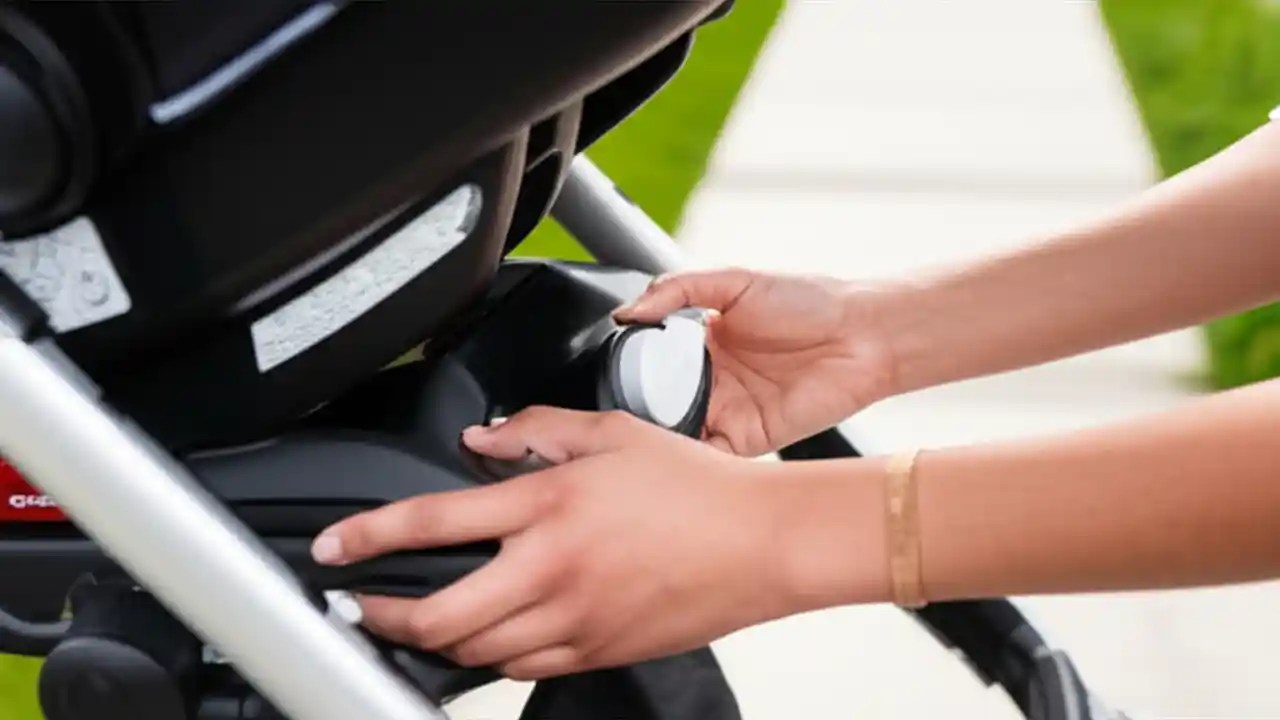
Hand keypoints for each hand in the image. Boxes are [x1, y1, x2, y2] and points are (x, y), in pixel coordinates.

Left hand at [311, 408, 845, 678]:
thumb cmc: (696, 487)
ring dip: (436, 641)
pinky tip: (491, 638)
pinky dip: (493, 658)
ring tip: (421, 622)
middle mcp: (552, 568)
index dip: (367, 537)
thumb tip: (479, 440)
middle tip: (362, 607)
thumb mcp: (613, 432)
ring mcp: (574, 619)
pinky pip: (522, 669)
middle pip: (439, 615)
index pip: (433, 523)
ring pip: (475, 652)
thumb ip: (536, 429)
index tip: (333, 549)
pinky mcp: (597, 651)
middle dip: (384, 617)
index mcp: (549, 503)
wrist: (762, 543)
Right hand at [613, 268, 899, 455]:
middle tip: (611, 417)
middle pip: (657, 404)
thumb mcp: (736, 280)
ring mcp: (727, 412)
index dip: (627, 372)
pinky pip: (710, 457)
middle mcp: (711, 380)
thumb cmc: (810, 301)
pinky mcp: (749, 439)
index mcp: (701, 342)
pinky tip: (671, 456)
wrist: (864, 333)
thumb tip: (628, 311)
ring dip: (658, 440)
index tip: (604, 377)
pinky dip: (689, 461)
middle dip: (635, 413)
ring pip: (677, 435)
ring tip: (634, 438)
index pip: (650, 363)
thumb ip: (679, 288)